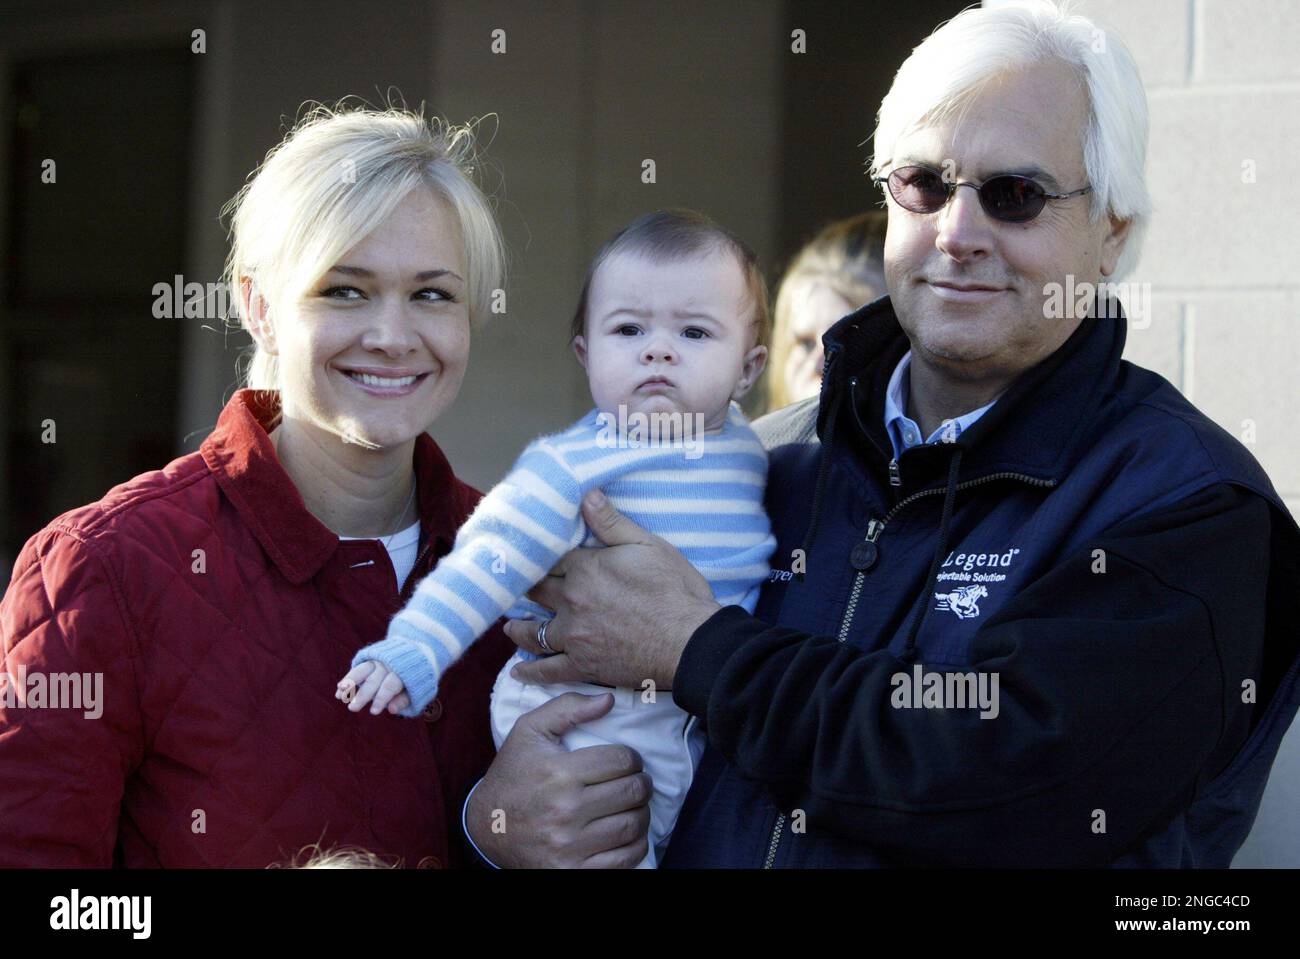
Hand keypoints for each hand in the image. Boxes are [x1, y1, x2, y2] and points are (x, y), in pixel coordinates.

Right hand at [336, 661, 411, 715]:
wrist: (414, 649)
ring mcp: (377, 660)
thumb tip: (392, 710)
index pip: (389, 686)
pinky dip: (348, 678)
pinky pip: (357, 668)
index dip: (382, 699)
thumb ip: (404, 699)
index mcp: (402, 672)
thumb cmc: (414, 678)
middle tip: (353, 708)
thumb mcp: (416, 688)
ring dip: (350, 682)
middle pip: (373, 680)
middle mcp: (388, 664)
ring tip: (340, 694)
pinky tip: (339, 689)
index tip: (373, 712)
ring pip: (362, 670)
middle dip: (363, 695)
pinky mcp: (369, 658)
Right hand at [466, 692, 652, 867]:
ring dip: (642, 813)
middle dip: (642, 783)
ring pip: (633, 826)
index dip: (632, 758)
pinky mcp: (572, 871)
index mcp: (559, 772)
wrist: (486, 827)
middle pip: (632, 792)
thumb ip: (567, 707)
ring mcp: (569, 845)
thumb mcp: (529, 730)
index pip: (622, 761)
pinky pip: (624, 861)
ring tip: (633, 806)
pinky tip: (628, 834)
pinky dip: (635, 846)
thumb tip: (608, 700)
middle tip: (636, 781)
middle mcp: (565, 810)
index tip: (627, 761)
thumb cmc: (513, 774)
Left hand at [503, 489, 721, 688]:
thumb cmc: (676, 591)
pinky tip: (519, 672)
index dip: (542, 555)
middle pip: (537, 591)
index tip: (530, 555)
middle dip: (526, 587)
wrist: (690, 642)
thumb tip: (586, 495)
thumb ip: (612, 523)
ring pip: (533, 631)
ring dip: (518, 627)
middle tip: (514, 586)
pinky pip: (548, 670)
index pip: (552, 558)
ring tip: (510, 624)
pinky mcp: (583, 666)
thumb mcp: (649, 546)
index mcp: (586, 569)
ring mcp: (574, 637)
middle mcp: (572, 602)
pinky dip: (531, 672)